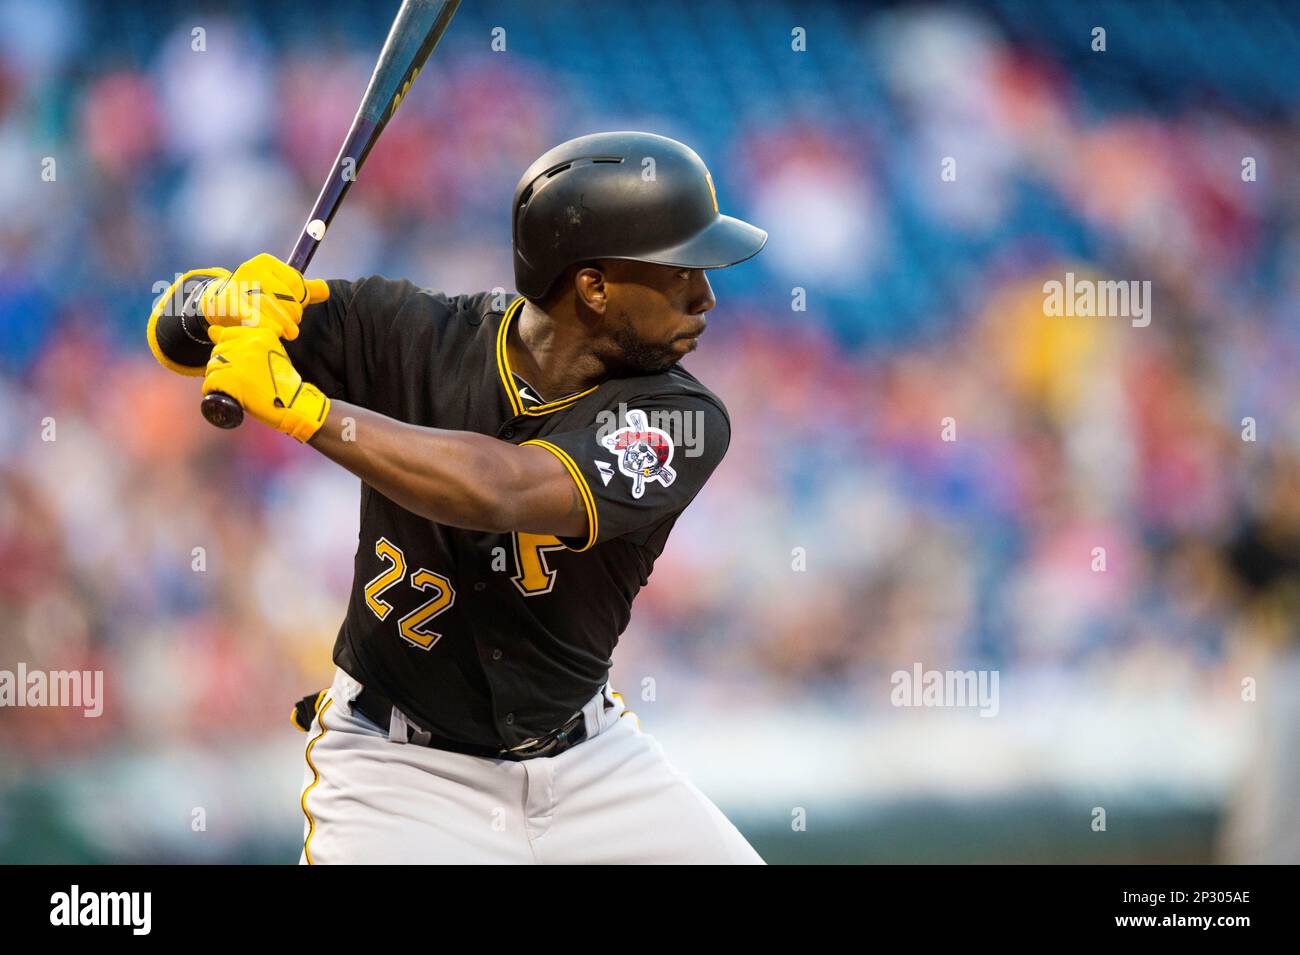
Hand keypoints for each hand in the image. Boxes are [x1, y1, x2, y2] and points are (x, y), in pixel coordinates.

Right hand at [197, 253, 328, 340]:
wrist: (217, 303)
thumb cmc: (255, 296)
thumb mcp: (279, 287)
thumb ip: (304, 289)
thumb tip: (326, 290)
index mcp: (266, 262)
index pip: (296, 284)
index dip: (300, 302)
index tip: (294, 308)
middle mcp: (251, 269)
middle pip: (288, 300)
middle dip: (293, 316)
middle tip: (289, 326)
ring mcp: (238, 285)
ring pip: (275, 313)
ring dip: (283, 327)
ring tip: (282, 331)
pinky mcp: (228, 304)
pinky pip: (255, 319)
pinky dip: (266, 327)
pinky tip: (273, 332)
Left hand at [203, 324, 329, 441]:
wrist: (293, 404)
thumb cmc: (282, 383)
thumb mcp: (270, 354)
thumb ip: (244, 342)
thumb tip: (211, 331)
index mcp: (261, 334)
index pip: (226, 335)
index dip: (229, 352)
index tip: (239, 364)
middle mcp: (249, 343)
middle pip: (217, 352)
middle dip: (224, 367)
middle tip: (242, 380)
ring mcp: (239, 361)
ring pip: (212, 367)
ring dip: (219, 380)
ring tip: (238, 389)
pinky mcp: (230, 379)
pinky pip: (210, 383)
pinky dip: (214, 392)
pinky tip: (229, 396)